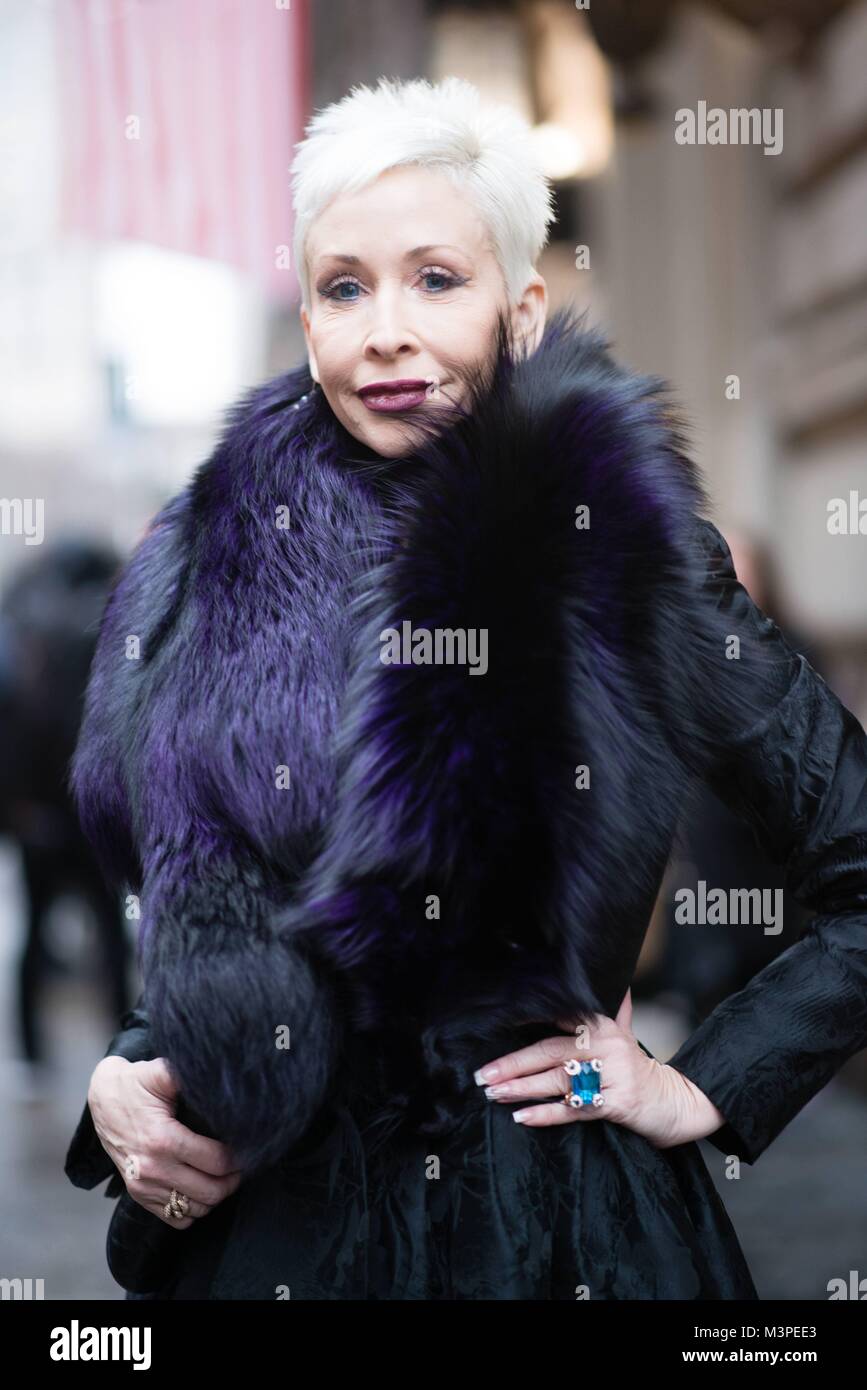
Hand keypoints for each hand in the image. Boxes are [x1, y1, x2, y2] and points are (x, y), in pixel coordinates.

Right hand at [87, 1055, 243, 1228]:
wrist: (102, 1099)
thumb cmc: (135, 1084)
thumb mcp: (160, 1072)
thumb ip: (186, 1074)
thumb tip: (217, 1074)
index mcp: (162, 1140)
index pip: (216, 1162)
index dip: (238, 1158)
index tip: (247, 1148)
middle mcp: (152, 1169)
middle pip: (210, 1192)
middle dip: (232, 1180)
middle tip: (240, 1165)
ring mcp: (143, 1186)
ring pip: (194, 1210)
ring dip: (214, 1196)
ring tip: (223, 1176)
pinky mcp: (137, 1195)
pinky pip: (174, 1218)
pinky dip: (192, 1209)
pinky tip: (199, 1188)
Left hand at [474, 988, 724, 1149]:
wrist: (673, 1101)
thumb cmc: (637, 1068)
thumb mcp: (624, 1033)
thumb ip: (612, 1009)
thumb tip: (612, 980)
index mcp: (602, 1025)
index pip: (559, 1016)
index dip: (529, 1017)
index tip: (499, 1020)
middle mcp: (607, 1045)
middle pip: (550, 1052)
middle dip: (513, 1063)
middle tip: (483, 1073)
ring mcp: (612, 1074)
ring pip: (558, 1081)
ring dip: (522, 1088)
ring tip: (493, 1093)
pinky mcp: (616, 1103)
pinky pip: (573, 1110)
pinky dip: (546, 1115)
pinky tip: (522, 1117)